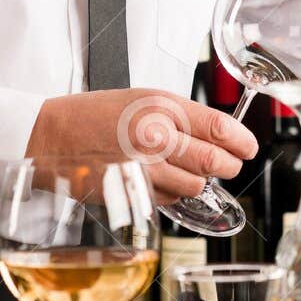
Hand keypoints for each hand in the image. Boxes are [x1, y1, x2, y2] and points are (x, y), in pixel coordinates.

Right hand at [27, 89, 258, 200]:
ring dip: (200, 181)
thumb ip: (183, 116)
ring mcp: (145, 171)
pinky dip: (175, 193)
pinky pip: (172, 200)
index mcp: (162, 109)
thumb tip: (221, 134)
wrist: (52, 138)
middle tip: (229, 162)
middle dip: (229, 165)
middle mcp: (156, 140)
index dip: (242, 141)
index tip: (248, 146)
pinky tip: (162, 178)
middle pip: (216, 162)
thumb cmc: (96, 115)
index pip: (220, 129)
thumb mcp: (144, 100)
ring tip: (188, 170)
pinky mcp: (134, 195)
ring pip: (197, 187)